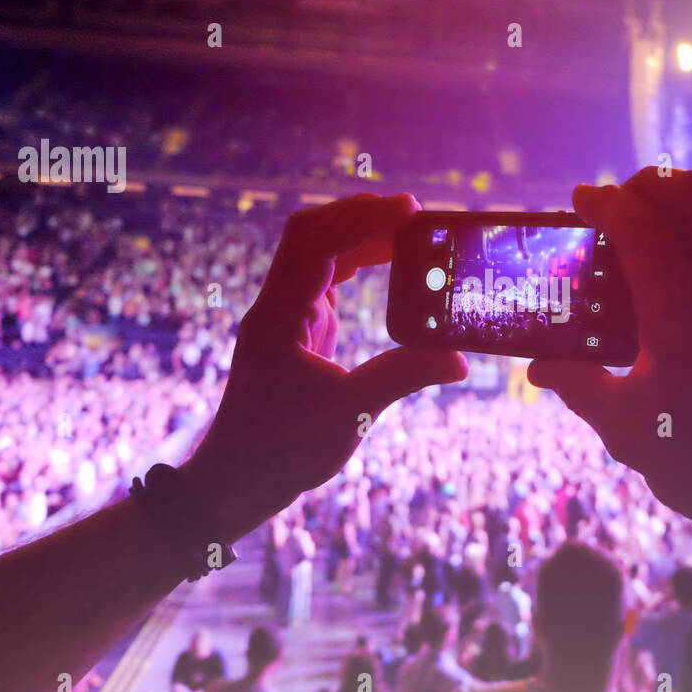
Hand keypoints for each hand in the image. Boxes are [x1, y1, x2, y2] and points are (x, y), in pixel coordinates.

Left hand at [182, 194, 466, 539]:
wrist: (233, 481)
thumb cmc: (280, 452)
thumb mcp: (350, 414)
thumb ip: (403, 376)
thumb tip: (459, 359)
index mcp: (278, 317)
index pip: (318, 245)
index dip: (363, 219)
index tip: (411, 210)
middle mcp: (274, 308)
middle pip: (310, 235)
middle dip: (358, 216)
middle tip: (411, 213)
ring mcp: (281, 319)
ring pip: (315, 257)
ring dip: (355, 239)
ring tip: (405, 235)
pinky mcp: (291, 336)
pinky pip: (321, 285)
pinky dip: (352, 269)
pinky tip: (383, 272)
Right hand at [528, 169, 691, 551]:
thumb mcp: (628, 432)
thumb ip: (580, 385)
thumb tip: (539, 366)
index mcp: (685, 318)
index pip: (643, 226)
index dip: (604, 202)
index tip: (579, 200)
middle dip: (646, 186)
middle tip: (615, 208)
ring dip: (690, 196)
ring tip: (656, 219)